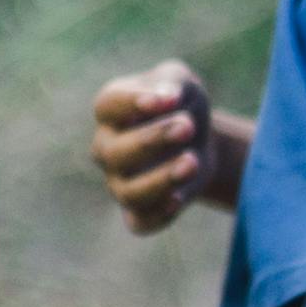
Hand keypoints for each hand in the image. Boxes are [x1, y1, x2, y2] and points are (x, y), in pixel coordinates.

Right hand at [92, 61, 242, 229]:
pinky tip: (179, 198)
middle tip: (188, 127)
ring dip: (160, 180)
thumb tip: (168, 98)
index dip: (132, 103)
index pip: (108, 106)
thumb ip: (174, 84)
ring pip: (129, 193)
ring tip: (191, 162)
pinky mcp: (137, 212)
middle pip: (116, 152)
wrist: (199, 141)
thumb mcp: (183, 84)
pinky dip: (158, 215)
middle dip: (152, 140)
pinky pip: (140, 222)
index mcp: (110, 111)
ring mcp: (119, 182)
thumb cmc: (182, 106)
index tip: (166, 99)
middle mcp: (106, 149)